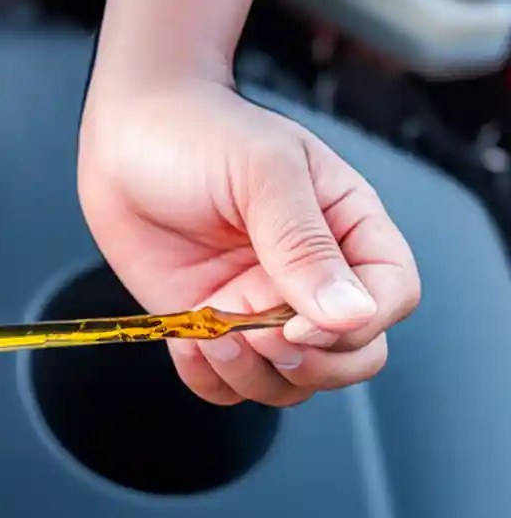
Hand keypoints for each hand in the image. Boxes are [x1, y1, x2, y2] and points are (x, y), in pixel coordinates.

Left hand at [77, 81, 420, 406]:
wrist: (125, 137)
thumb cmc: (200, 133)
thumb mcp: (263, 174)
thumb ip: (303, 244)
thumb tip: (351, 313)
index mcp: (346, 230)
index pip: (392, 297)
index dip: (359, 325)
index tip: (300, 325)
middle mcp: (310, 277)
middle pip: (353, 356)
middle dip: (314, 367)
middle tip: (259, 339)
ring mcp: (259, 307)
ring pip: (291, 382)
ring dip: (255, 377)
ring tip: (211, 337)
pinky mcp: (210, 326)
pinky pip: (227, 384)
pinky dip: (211, 379)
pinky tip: (188, 340)